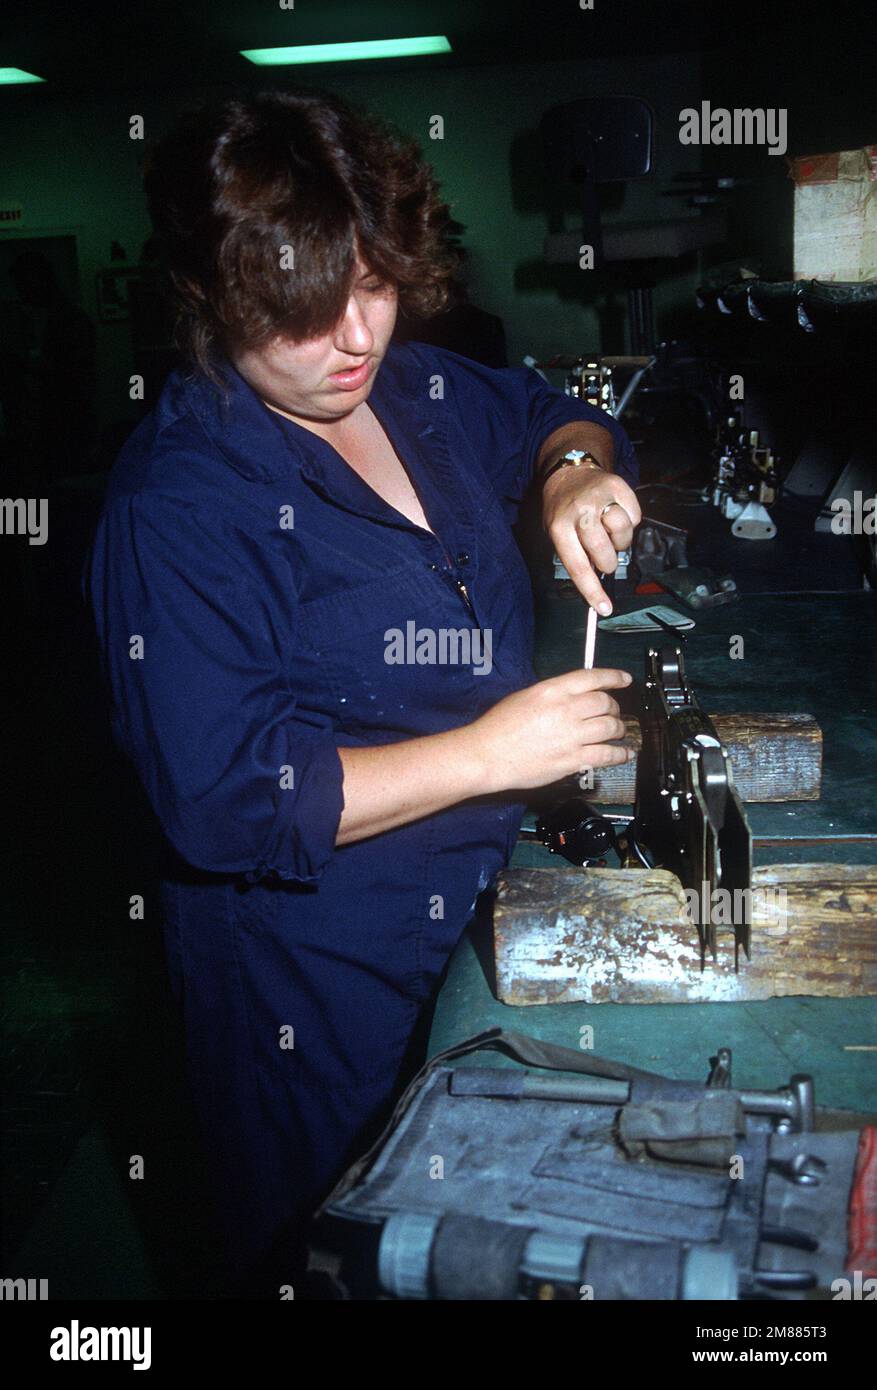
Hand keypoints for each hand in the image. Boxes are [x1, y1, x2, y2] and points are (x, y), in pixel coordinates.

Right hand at [464, 667, 633, 794]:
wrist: (487, 755)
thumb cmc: (497, 727)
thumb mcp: (524, 696)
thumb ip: (552, 695)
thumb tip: (572, 697)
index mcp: (552, 690)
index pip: (592, 677)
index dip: (613, 677)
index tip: (624, 679)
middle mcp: (566, 710)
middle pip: (605, 702)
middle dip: (614, 707)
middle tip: (613, 713)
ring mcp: (571, 736)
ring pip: (610, 728)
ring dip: (618, 729)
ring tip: (618, 732)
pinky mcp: (572, 760)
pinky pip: (606, 755)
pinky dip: (620, 754)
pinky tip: (625, 753)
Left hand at [542, 465, 641, 611]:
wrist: (570, 473)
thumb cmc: (563, 510)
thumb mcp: (556, 532)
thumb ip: (574, 555)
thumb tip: (596, 583)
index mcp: (559, 528)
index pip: (577, 566)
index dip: (592, 590)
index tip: (604, 608)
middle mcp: (579, 511)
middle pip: (603, 551)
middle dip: (608, 563)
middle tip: (605, 558)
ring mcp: (599, 496)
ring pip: (622, 532)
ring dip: (620, 540)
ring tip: (610, 532)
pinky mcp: (618, 486)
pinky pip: (635, 515)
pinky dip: (630, 520)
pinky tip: (616, 514)